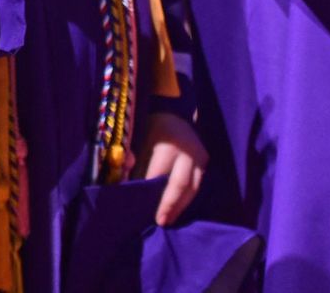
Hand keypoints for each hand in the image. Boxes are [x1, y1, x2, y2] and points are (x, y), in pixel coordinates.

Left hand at [139, 112, 205, 226]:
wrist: (173, 108)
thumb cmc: (150, 124)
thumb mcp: (137, 134)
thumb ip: (130, 154)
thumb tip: (124, 174)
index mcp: (168, 146)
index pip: (158, 175)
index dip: (150, 191)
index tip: (141, 206)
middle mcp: (188, 153)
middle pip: (181, 185)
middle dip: (170, 205)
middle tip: (161, 222)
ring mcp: (200, 157)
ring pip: (194, 188)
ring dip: (182, 205)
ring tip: (170, 219)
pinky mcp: (206, 160)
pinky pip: (199, 182)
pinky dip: (189, 196)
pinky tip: (179, 206)